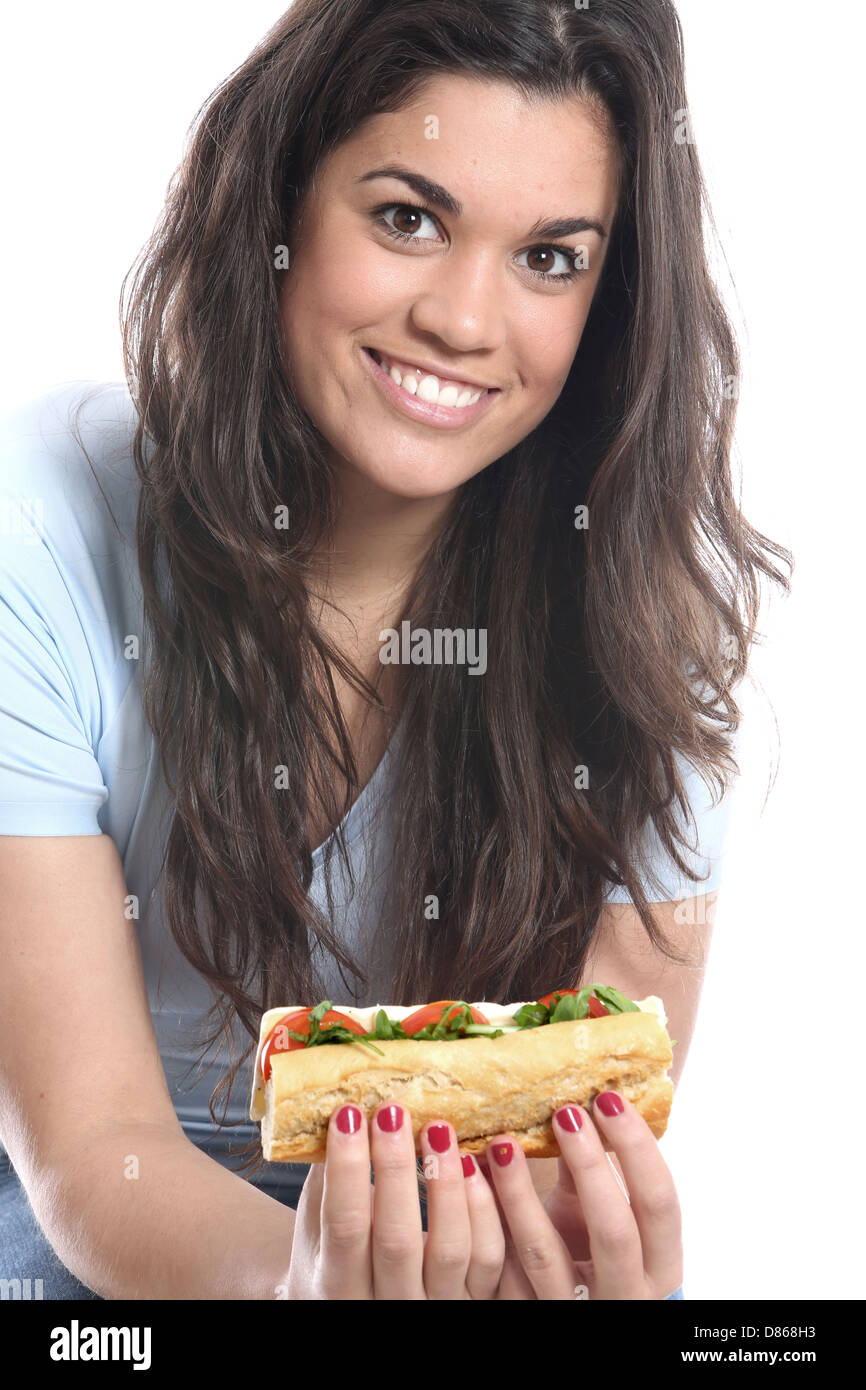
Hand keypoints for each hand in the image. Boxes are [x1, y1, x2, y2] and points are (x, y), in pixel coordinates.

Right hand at [283, 1103, 505, 1298]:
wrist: (363, 1304)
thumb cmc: (336, 1256)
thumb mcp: (315, 1231)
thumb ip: (326, 1180)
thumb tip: (337, 1105)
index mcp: (338, 1287)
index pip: (344, 1227)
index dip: (347, 1169)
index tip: (348, 1112)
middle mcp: (388, 1304)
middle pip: (397, 1239)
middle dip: (395, 1167)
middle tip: (394, 1110)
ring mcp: (435, 1306)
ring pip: (451, 1249)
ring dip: (447, 1183)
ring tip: (438, 1129)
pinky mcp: (475, 1300)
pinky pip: (488, 1256)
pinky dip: (484, 1208)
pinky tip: (473, 1162)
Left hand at [480, 1093, 682, 1299]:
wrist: (572, 1307)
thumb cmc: (590, 1251)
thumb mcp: (601, 1215)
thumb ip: (595, 1169)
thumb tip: (580, 1096)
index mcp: (660, 1265)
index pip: (661, 1203)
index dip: (638, 1149)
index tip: (608, 1098)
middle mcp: (626, 1294)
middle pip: (614, 1230)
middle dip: (590, 1165)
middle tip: (565, 1111)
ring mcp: (573, 1309)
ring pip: (544, 1254)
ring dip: (519, 1194)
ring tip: (501, 1143)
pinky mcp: (528, 1311)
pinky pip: (501, 1272)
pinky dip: (484, 1224)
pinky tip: (468, 1179)